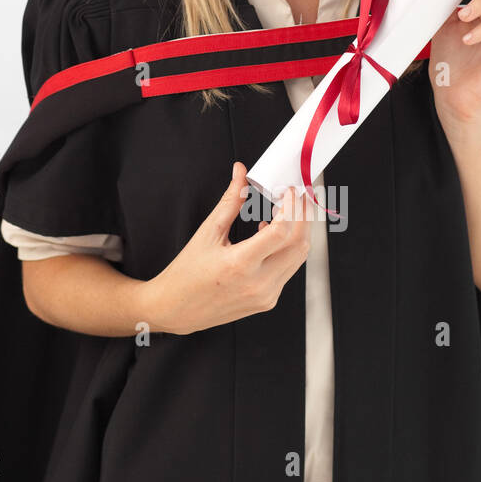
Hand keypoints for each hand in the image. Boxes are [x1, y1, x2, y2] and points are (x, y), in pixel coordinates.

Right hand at [140, 162, 310, 333]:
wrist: (176, 309)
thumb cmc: (187, 273)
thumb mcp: (207, 233)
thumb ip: (230, 201)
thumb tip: (240, 173)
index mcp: (239, 264)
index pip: (281, 232)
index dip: (291, 207)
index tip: (289, 192)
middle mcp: (257, 283)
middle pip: (299, 245)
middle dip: (304, 216)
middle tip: (298, 198)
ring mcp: (266, 295)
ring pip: (299, 259)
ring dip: (299, 232)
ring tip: (286, 213)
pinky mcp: (268, 301)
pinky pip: (289, 270)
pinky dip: (287, 250)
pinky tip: (271, 237)